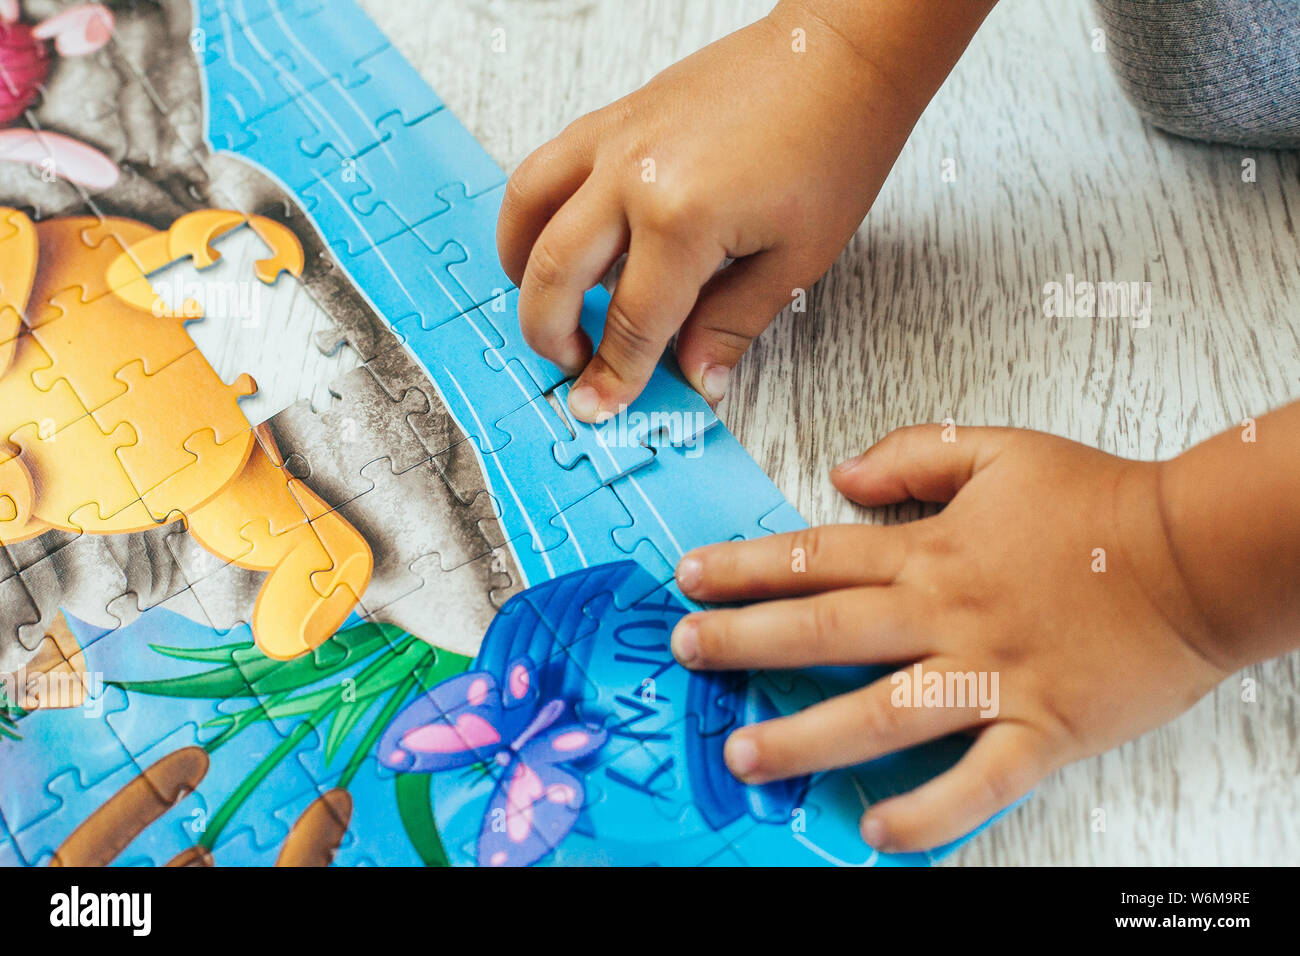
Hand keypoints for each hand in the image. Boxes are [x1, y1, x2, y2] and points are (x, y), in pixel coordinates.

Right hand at [497, 3, 926, 420]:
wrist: (839, 55)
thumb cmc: (833, 142)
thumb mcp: (796, 259)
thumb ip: (732, 324)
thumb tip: (696, 379)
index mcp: (682, 219)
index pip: (632, 323)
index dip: (614, 376)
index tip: (600, 406)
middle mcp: (632, 175)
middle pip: (555, 273)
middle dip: (549, 334)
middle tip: (570, 365)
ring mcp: (616, 138)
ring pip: (528, 208)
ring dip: (519, 267)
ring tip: (542, 304)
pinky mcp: (616, 115)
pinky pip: (547, 165)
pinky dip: (535, 210)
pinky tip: (559, 238)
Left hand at [669, 424, 1230, 851]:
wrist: (1197, 554)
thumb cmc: (1101, 503)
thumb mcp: (999, 450)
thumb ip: (915, 454)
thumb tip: (841, 474)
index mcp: (932, 551)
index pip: (817, 557)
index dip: (746, 567)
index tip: (690, 578)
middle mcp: (946, 615)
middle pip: (826, 629)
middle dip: (745, 642)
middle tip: (685, 656)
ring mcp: (991, 674)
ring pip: (881, 711)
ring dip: (807, 736)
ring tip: (746, 754)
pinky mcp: (1042, 727)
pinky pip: (978, 779)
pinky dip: (930, 808)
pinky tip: (878, 830)